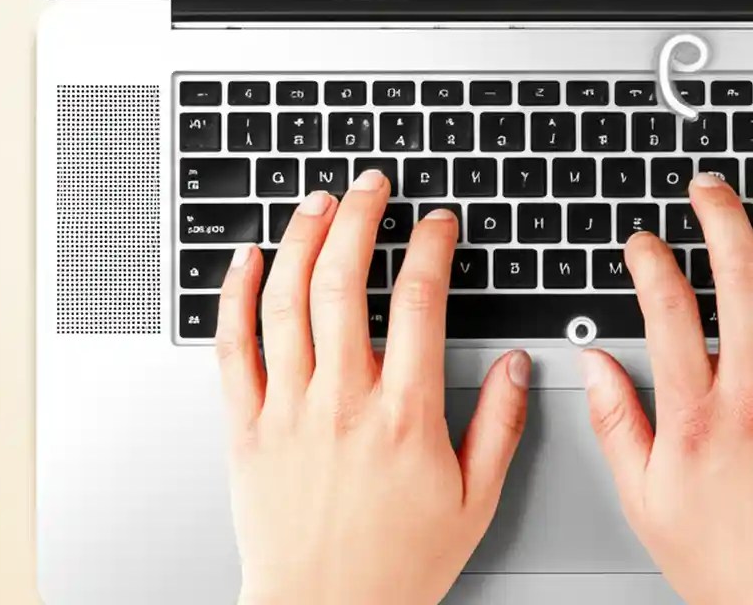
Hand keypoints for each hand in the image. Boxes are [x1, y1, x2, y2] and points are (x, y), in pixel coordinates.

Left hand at [215, 172, 531, 604]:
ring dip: (303, 239)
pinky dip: (236, 294)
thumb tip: (519, 365)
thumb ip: (502, 426)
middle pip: (343, 282)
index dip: (430, 248)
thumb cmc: (395, 566)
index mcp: (404, 415)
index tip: (437, 226)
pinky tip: (247, 259)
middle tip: (373, 186)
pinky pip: (233, 346)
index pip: (419, 303)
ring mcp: (287, 410)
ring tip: (319, 202)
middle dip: (360, 218)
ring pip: (286, 301)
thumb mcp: (475, 501)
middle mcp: (342, 401)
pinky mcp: (246, 426)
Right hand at [581, 175, 752, 604]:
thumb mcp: (644, 498)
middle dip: (722, 218)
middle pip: (741, 280)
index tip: (644, 243)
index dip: (651, 260)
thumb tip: (595, 364)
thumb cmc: (722, 562)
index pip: (668, 309)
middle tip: (709, 190)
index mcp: (697, 417)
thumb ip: (615, 423)